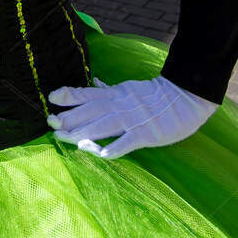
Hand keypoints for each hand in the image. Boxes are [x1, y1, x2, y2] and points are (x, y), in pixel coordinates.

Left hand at [47, 76, 217, 158]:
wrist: (186, 96)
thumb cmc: (156, 96)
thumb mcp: (128, 88)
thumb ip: (108, 90)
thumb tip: (93, 84)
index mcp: (115, 94)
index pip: (87, 94)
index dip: (69, 96)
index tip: (51, 98)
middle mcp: (119, 105)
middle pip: (90, 112)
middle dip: (69, 118)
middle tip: (50, 124)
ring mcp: (132, 120)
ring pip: (102, 126)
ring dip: (82, 132)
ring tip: (64, 138)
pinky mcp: (145, 134)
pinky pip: (126, 142)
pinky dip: (113, 147)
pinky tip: (98, 153)